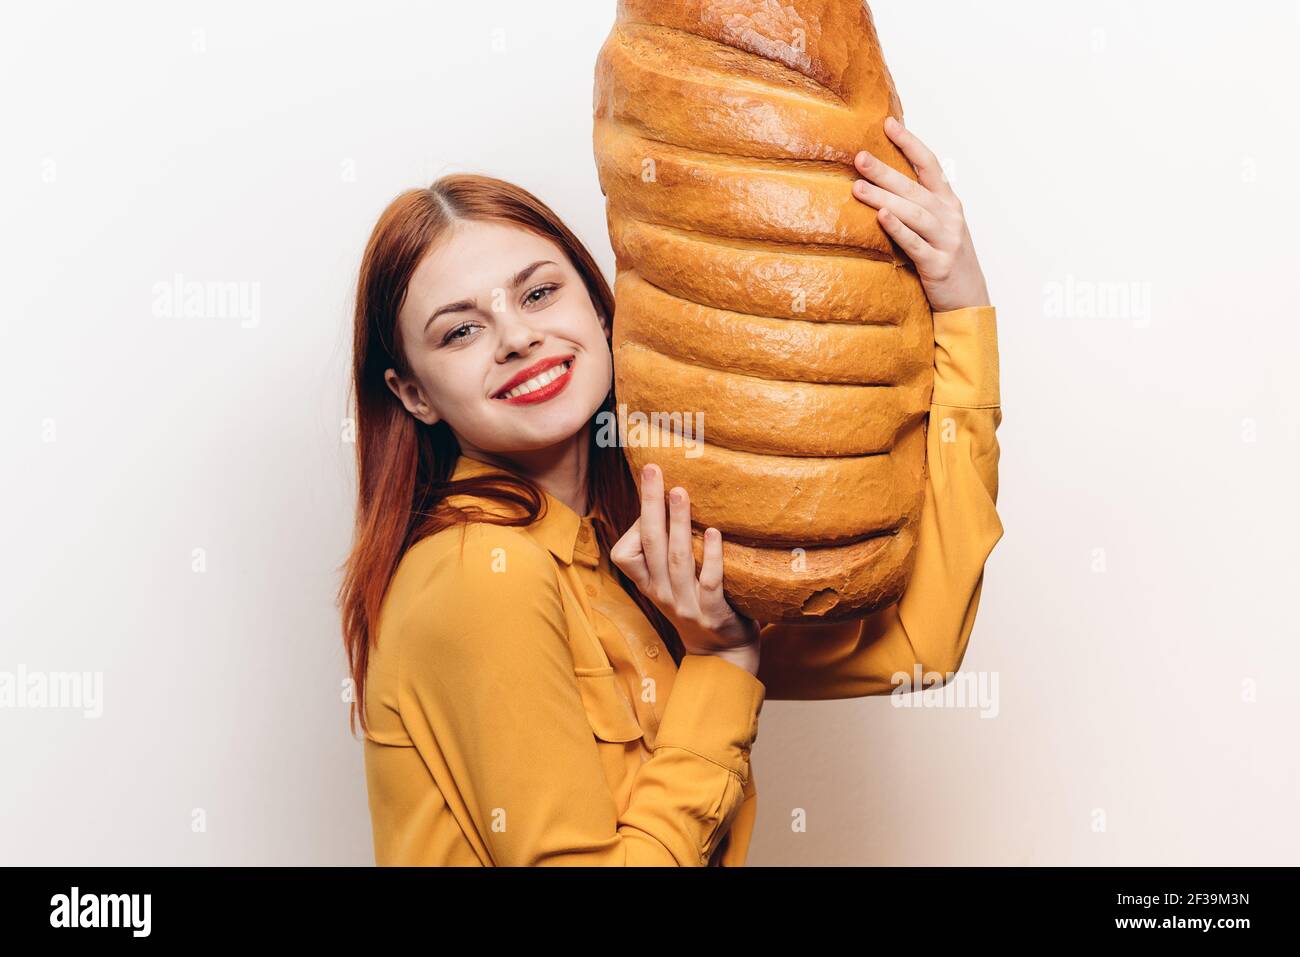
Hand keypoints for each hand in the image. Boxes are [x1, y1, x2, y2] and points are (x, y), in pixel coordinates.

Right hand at [609, 463, 759, 668]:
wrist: (722, 656)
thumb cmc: (698, 607)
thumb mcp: (672, 584)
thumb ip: (667, 552)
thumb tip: (671, 500)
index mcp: (648, 584)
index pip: (625, 554)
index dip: (635, 526)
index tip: (654, 496)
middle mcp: (661, 593)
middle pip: (650, 544)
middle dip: (649, 504)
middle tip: (653, 469)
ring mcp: (686, 604)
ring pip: (677, 559)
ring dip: (678, 523)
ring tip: (680, 492)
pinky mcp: (713, 613)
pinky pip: (709, 581)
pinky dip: (712, 556)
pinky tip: (715, 533)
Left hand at [851, 115, 989, 313]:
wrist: (969, 300)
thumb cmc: (946, 260)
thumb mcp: (938, 228)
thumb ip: (919, 205)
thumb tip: (886, 182)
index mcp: (949, 203)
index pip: (929, 164)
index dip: (909, 143)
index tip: (888, 124)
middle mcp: (949, 217)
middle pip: (914, 187)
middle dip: (885, 170)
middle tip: (859, 157)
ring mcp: (946, 240)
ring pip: (913, 213)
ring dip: (884, 198)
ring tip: (858, 187)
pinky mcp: (937, 265)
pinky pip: (914, 244)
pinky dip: (897, 229)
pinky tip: (880, 217)